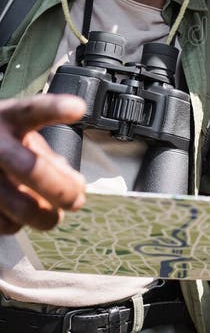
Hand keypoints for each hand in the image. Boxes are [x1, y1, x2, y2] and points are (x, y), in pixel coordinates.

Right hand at [0, 95, 86, 233]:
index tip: (78, 108)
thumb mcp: (21, 136)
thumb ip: (49, 156)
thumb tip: (76, 186)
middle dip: (61, 190)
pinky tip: (19, 211)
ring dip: (46, 216)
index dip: (54, 109)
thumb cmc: (2, 144)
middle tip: (77, 200)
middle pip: (31, 169)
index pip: (32, 110)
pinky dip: (20, 223)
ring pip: (22, 207)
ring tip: (53, 214)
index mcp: (8, 118)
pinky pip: (6, 223)